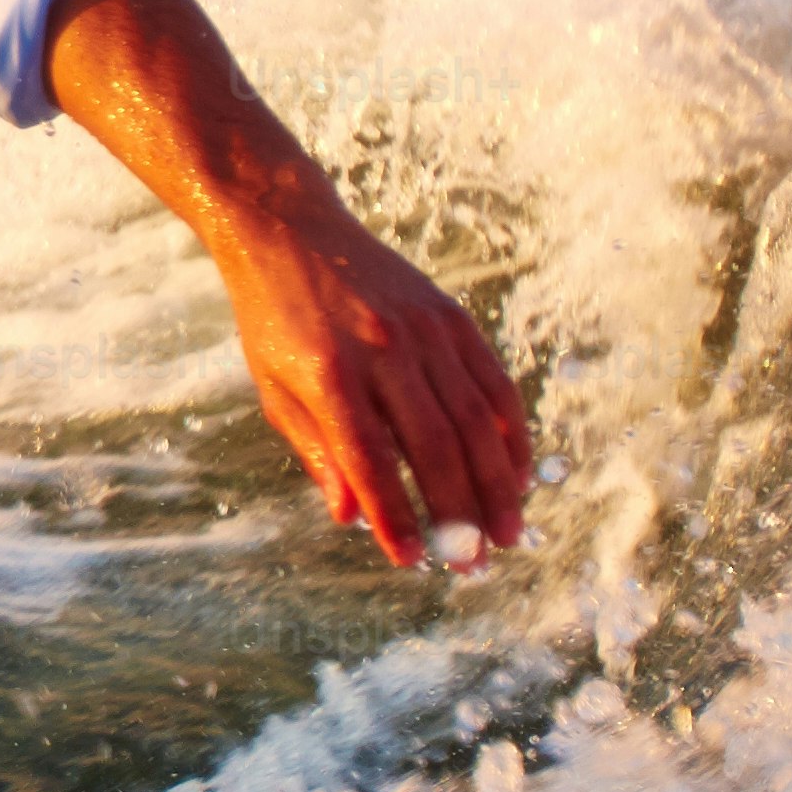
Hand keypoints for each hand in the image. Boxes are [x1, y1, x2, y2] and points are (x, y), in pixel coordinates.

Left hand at [211, 193, 532, 570]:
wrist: (290, 230)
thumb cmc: (275, 320)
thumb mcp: (275, 388)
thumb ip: (318, 450)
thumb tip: (352, 516)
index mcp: (329, 373)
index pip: (370, 459)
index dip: (394, 514)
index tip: (410, 560)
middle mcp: (382, 350)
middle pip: (434, 445)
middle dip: (458, 512)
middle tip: (475, 562)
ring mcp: (423, 330)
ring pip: (474, 418)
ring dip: (497, 482)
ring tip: (508, 532)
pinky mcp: (450, 316)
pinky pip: (492, 382)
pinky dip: (509, 432)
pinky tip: (516, 473)